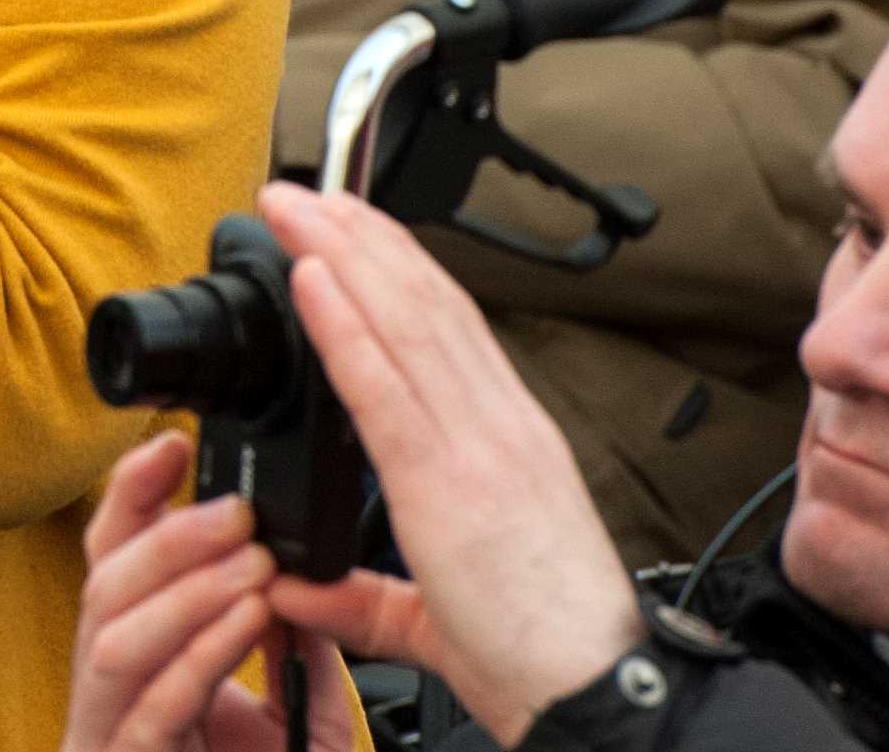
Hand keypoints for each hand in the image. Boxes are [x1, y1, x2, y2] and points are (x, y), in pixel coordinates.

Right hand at [62, 433, 360, 751]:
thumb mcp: (284, 710)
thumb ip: (288, 646)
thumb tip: (311, 579)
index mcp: (137, 661)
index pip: (113, 557)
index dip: (133, 494)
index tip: (175, 444)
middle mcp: (109, 691)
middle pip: (101, 584)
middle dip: (167, 536)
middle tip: (238, 513)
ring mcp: (106, 734)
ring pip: (108, 636)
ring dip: (180, 589)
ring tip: (248, 565)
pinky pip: (149, 708)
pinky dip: (196, 657)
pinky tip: (243, 625)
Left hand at [252, 185, 642, 747]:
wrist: (594, 697)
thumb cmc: (542, 657)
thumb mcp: (436, 617)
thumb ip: (362, 597)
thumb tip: (300, 587)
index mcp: (510, 445)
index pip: (449, 328)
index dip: (395, 266)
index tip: (348, 229)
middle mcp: (500, 430)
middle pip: (423, 303)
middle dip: (358, 236)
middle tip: (304, 191)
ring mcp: (480, 450)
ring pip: (404, 322)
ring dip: (340, 254)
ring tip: (294, 208)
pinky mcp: (450, 487)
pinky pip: (384, 389)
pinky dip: (344, 325)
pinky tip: (311, 278)